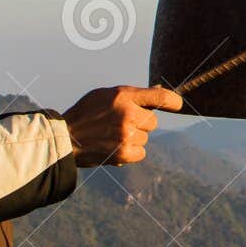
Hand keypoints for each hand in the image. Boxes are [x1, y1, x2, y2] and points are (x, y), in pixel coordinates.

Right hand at [62, 85, 183, 166]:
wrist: (67, 138)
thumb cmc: (86, 114)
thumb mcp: (105, 95)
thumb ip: (131, 96)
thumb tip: (159, 92)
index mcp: (123, 96)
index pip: (158, 96)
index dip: (172, 100)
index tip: (178, 104)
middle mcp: (127, 114)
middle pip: (153, 121)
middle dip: (142, 123)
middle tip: (121, 123)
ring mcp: (126, 135)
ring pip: (145, 137)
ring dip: (135, 138)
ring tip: (113, 135)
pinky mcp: (124, 153)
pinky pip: (142, 152)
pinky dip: (132, 152)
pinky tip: (116, 147)